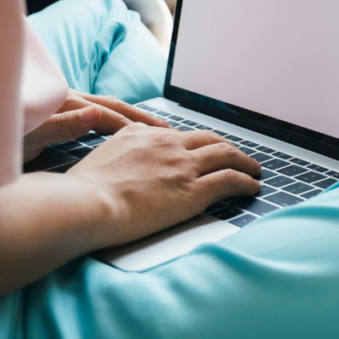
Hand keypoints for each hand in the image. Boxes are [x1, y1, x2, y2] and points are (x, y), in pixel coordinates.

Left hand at [23, 89, 169, 161]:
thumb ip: (59, 125)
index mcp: (61, 105)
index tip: (159, 139)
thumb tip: (96, 114)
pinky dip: (112, 120)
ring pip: (104, 108)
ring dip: (130, 118)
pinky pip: (92, 113)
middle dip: (141, 119)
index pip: (107, 115)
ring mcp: (59, 105)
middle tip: (169, 130)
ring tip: (154, 128)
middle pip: (112, 106)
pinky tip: (119, 131)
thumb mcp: (24, 136)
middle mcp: (63, 100)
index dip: (134, 128)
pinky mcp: (53, 113)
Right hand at [68, 125, 261, 246]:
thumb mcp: (103, 153)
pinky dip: (246, 182)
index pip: (182, 135)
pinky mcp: (193, 191)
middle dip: (229, 148)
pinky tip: (253, 187)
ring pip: (227, 156)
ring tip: (255, 171)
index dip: (201, 143)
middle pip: (211, 140)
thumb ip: (123, 147)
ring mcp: (183, 167)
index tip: (208, 150)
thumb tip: (130, 147)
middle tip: (239, 157)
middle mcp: (169, 145)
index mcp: (145, 135)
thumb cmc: (84, 189)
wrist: (85, 203)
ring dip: (246, 162)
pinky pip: (230, 180)